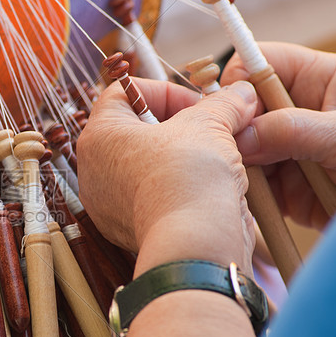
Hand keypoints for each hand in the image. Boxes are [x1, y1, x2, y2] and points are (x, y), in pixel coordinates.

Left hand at [77, 79, 258, 275]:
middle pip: (135, 131)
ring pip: (145, 167)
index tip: (198, 106)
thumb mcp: (210, 126)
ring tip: (214, 161)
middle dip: (178, 127)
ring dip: (180, 159)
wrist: (191, 244)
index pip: (123, 94)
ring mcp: (107, 204)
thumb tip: (242, 93)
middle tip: (210, 132)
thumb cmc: (188, 176)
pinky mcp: (126, 230)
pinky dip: (176, 190)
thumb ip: (223, 104)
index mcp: (99, 136)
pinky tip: (205, 191)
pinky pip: (150, 198)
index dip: (165, 92)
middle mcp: (94, 170)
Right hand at [224, 42, 335, 228]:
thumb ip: (293, 130)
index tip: (230, 109)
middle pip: (244, 108)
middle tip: (228, 148)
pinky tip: (239, 194)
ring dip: (234, 161)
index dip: (240, 81)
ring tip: (233, 175)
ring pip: (240, 147)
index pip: (263, 63)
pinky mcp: (281, 184)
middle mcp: (298, 111)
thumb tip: (241, 135)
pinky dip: (240, 188)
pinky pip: (248, 182)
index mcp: (320, 80)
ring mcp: (286, 148)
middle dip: (233, 127)